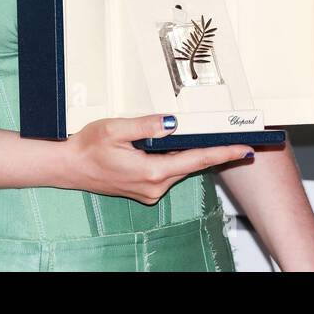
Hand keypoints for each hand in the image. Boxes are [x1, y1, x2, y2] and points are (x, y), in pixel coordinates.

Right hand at [60, 114, 252, 204]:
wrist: (69, 168)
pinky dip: (174, 160)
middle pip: (191, 164)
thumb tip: (172, 123)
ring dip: (189, 154)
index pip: (196, 160)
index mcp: (151, 171)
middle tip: (233, 138)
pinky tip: (169, 148)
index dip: (223, 153)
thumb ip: (146, 125)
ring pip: (180, 168)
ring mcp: (150, 191)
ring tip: (201, 137)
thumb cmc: (88, 147)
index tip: (243, 148)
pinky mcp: (145, 190)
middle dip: (212, 151)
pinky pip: (168, 172)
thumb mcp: (116, 128)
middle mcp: (154, 186)